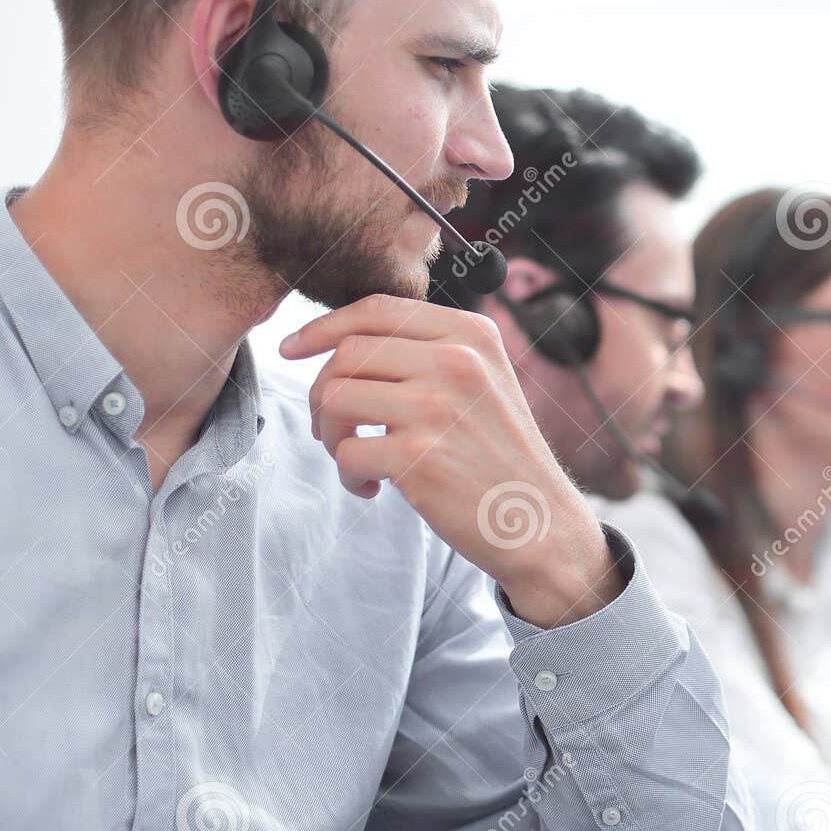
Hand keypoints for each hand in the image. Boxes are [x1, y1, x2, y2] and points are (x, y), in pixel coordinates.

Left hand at [281, 295, 623, 627]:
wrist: (539, 521)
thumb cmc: (499, 455)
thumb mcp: (484, 380)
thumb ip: (429, 352)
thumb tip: (344, 338)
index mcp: (471, 334)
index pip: (377, 309)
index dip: (323, 326)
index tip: (292, 348)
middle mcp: (456, 361)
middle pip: (347, 353)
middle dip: (322, 391)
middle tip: (331, 427)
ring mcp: (437, 407)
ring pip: (336, 398)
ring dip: (330, 434)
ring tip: (355, 458)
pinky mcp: (419, 456)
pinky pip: (346, 453)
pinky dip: (348, 476)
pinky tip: (373, 488)